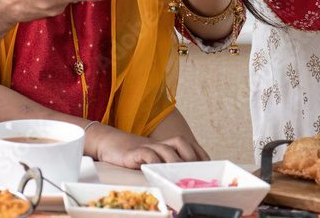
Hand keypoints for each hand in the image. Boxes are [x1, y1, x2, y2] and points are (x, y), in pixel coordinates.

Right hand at [90, 124, 208, 167]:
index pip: (189, 144)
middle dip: (190, 155)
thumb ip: (167, 165)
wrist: (111, 144)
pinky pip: (146, 153)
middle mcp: (160, 144)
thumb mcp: (154, 158)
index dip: (200, 152)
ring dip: (174, 159)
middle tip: (194, 169)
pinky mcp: (134, 153)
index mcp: (167, 145)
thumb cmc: (136, 155)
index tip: (208, 165)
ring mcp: (147, 147)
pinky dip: (153, 160)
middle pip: (180, 141)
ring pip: (165, 147)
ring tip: (178, 171)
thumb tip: (187, 179)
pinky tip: (156, 168)